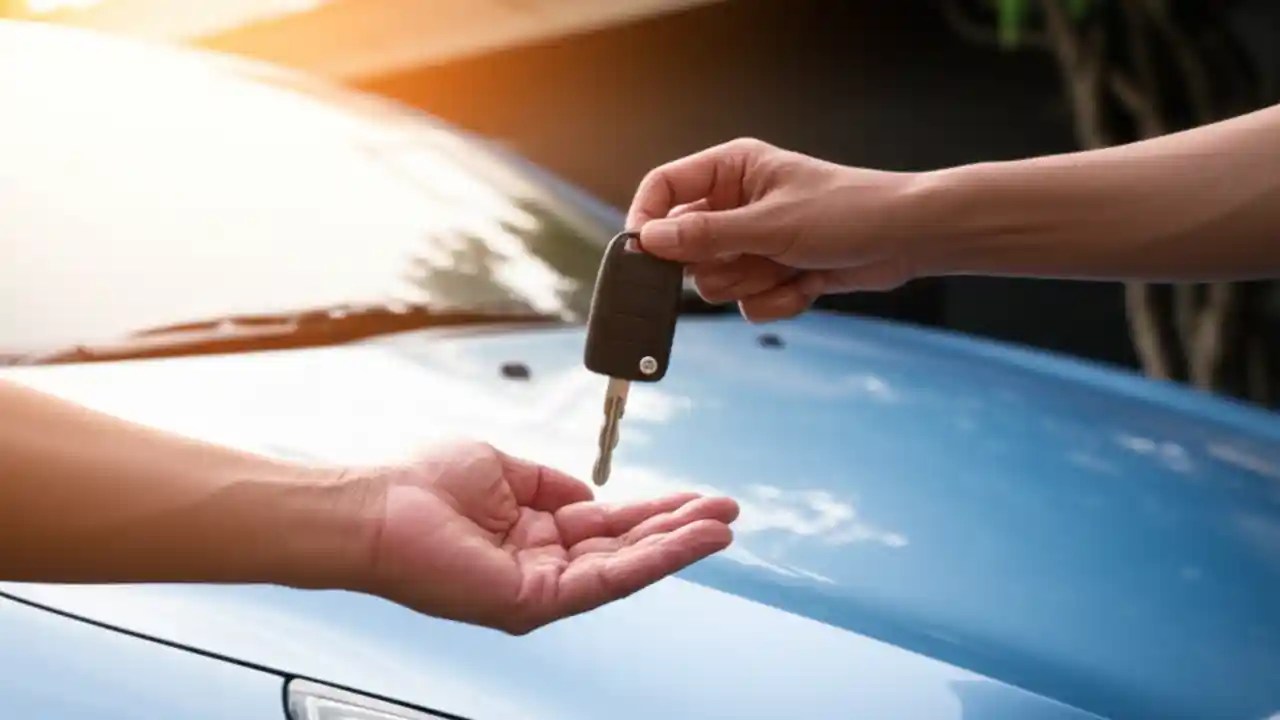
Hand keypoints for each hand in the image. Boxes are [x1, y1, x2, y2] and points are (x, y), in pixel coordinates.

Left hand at [354, 441, 738, 633]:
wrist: (380, 508)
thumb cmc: (424, 486)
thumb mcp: (505, 468)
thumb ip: (552, 483)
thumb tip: (590, 494)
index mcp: (536, 534)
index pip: (610, 525)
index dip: (655, 511)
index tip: (697, 498)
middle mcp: (545, 565)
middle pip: (627, 548)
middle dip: (680, 530)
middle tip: (728, 513)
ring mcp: (542, 588)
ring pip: (625, 567)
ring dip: (678, 546)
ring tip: (724, 527)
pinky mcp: (536, 602)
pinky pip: (606, 580)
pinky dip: (652, 561)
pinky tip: (686, 542)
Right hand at [627, 138, 927, 321]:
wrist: (906, 240)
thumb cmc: (849, 211)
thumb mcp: (771, 224)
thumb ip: (705, 234)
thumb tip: (649, 240)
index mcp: (730, 170)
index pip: (663, 188)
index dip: (648, 220)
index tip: (644, 255)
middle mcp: (735, 204)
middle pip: (685, 248)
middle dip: (720, 263)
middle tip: (754, 257)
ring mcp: (753, 241)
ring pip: (714, 282)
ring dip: (751, 284)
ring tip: (790, 268)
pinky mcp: (771, 273)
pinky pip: (746, 302)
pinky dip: (775, 300)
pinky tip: (806, 284)